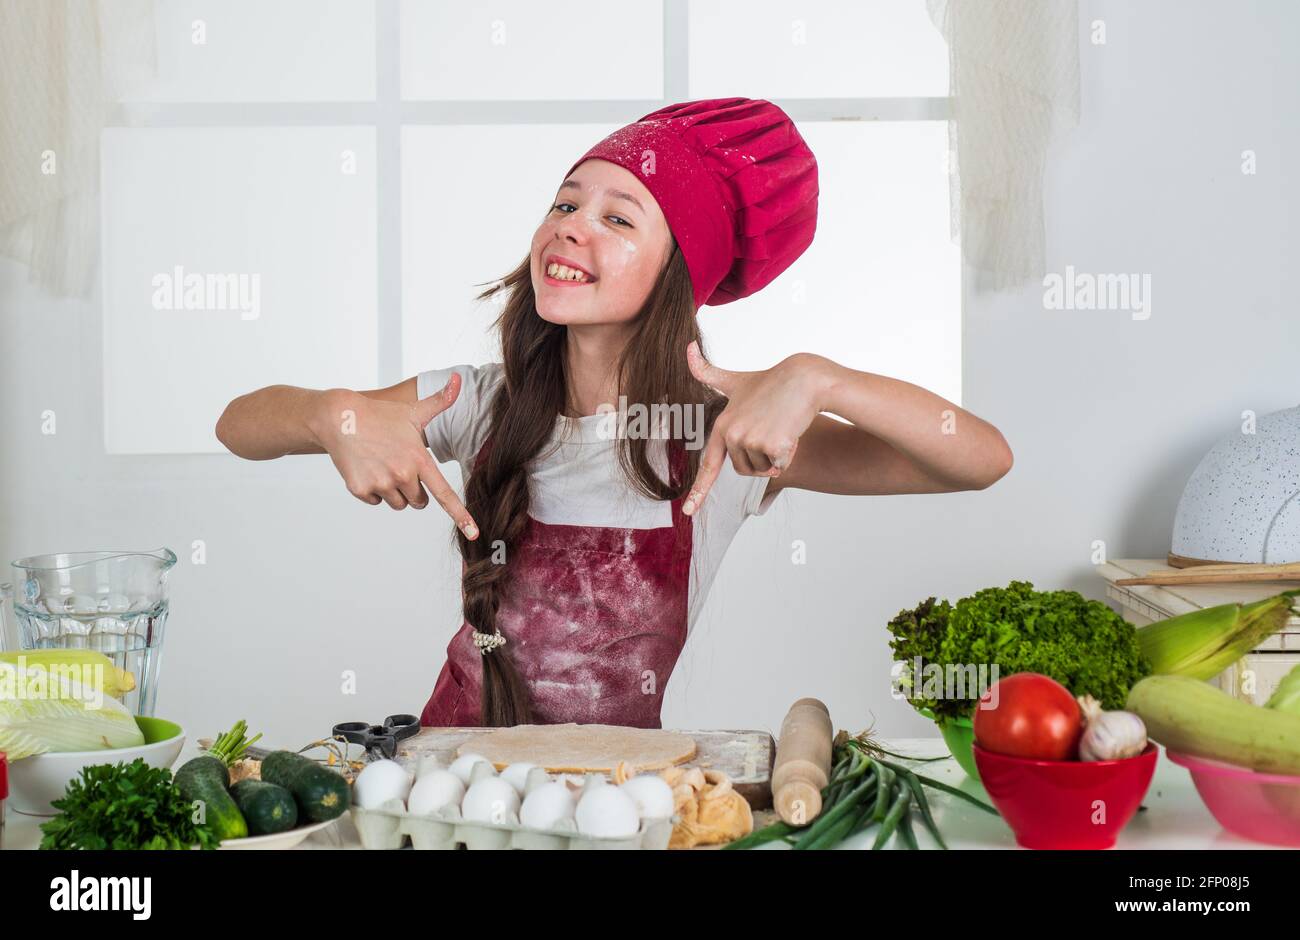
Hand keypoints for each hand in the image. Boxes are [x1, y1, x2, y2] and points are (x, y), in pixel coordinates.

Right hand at [311, 375, 478, 537]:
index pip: (445, 493)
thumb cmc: (381, 416)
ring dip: (394, 491)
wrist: (340, 418)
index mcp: (419, 459)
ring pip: (398, 504)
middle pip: (419, 502)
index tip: (474, 533)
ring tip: (383, 465)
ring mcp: (380, 483)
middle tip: (400, 466)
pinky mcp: (360, 489)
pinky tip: (368, 468)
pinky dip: (373, 490)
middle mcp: (402, 474)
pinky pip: (376, 501)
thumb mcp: (414, 411)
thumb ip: (441, 401)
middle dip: (414, 490)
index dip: (461, 515)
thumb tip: (460, 381)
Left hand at [683, 342, 829, 515]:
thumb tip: (686, 347)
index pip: (708, 464)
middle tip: (769, 430)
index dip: (698, 490)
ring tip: (779, 426)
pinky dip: (788, 453)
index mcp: (722, 425)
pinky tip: (790, 431)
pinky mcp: (772, 446)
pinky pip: (780, 465)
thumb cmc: (771, 381)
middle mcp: (733, 435)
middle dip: (759, 457)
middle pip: (744, 469)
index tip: (689, 511)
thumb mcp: (735, 379)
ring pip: (763, 469)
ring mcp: (752, 441)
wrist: (803, 378)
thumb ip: (707, 370)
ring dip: (775, 455)